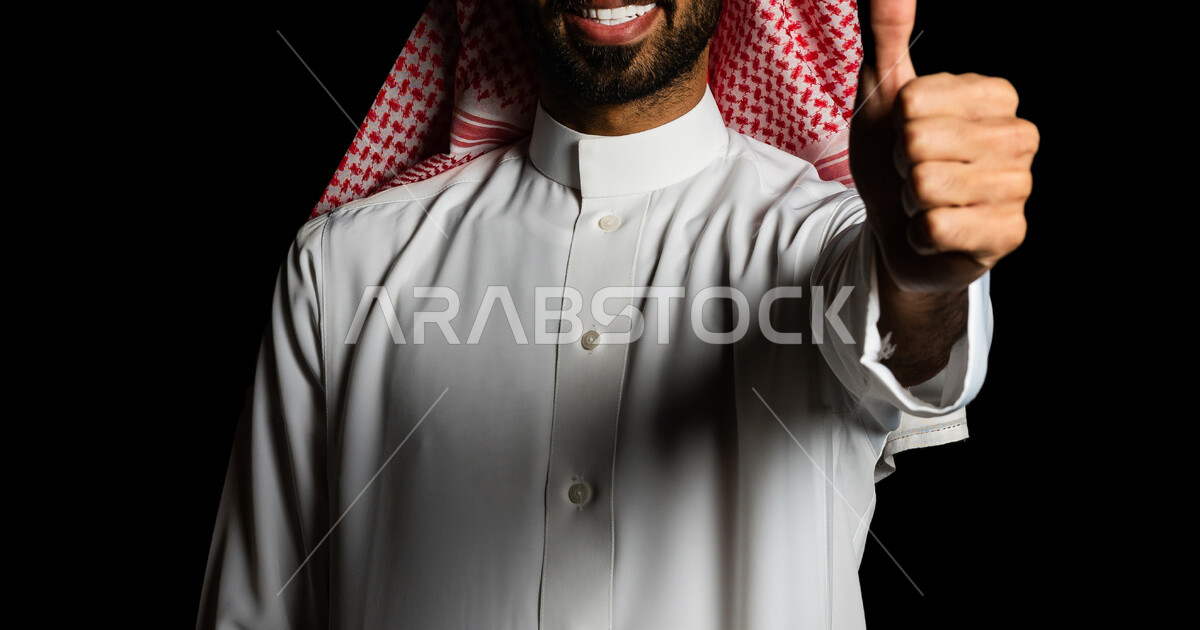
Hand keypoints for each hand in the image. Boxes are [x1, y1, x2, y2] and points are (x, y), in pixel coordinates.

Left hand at [849, 0, 1039, 293]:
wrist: (896, 233)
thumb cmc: (894, 161)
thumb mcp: (884, 93)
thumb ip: (888, 34)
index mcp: (996, 96)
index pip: (915, 102)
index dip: (895, 127)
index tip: (907, 138)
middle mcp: (1019, 137)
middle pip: (919, 142)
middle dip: (901, 165)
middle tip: (913, 174)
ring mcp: (1019, 188)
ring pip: (927, 185)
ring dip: (910, 201)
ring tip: (926, 202)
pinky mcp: (1009, 234)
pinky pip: (937, 226)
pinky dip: (919, 233)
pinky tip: (935, 232)